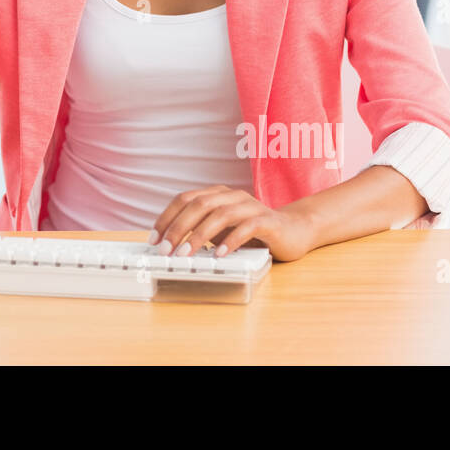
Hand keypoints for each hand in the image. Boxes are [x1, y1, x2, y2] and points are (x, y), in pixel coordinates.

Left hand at [150, 186, 315, 261]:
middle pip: (199, 205)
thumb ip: (201, 231)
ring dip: (199, 236)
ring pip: (221, 214)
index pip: (185, 199)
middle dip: (178, 228)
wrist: (294, 231)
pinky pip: (247, 227)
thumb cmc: (253, 232)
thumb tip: (170, 245)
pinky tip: (219, 254)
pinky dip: (230, 240)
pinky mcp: (268, 221)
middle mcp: (232, 196)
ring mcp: (251, 206)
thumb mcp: (222, 230)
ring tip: (186, 254)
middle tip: (166, 250)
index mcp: (218, 194)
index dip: (167, 217)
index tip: (154, 239)